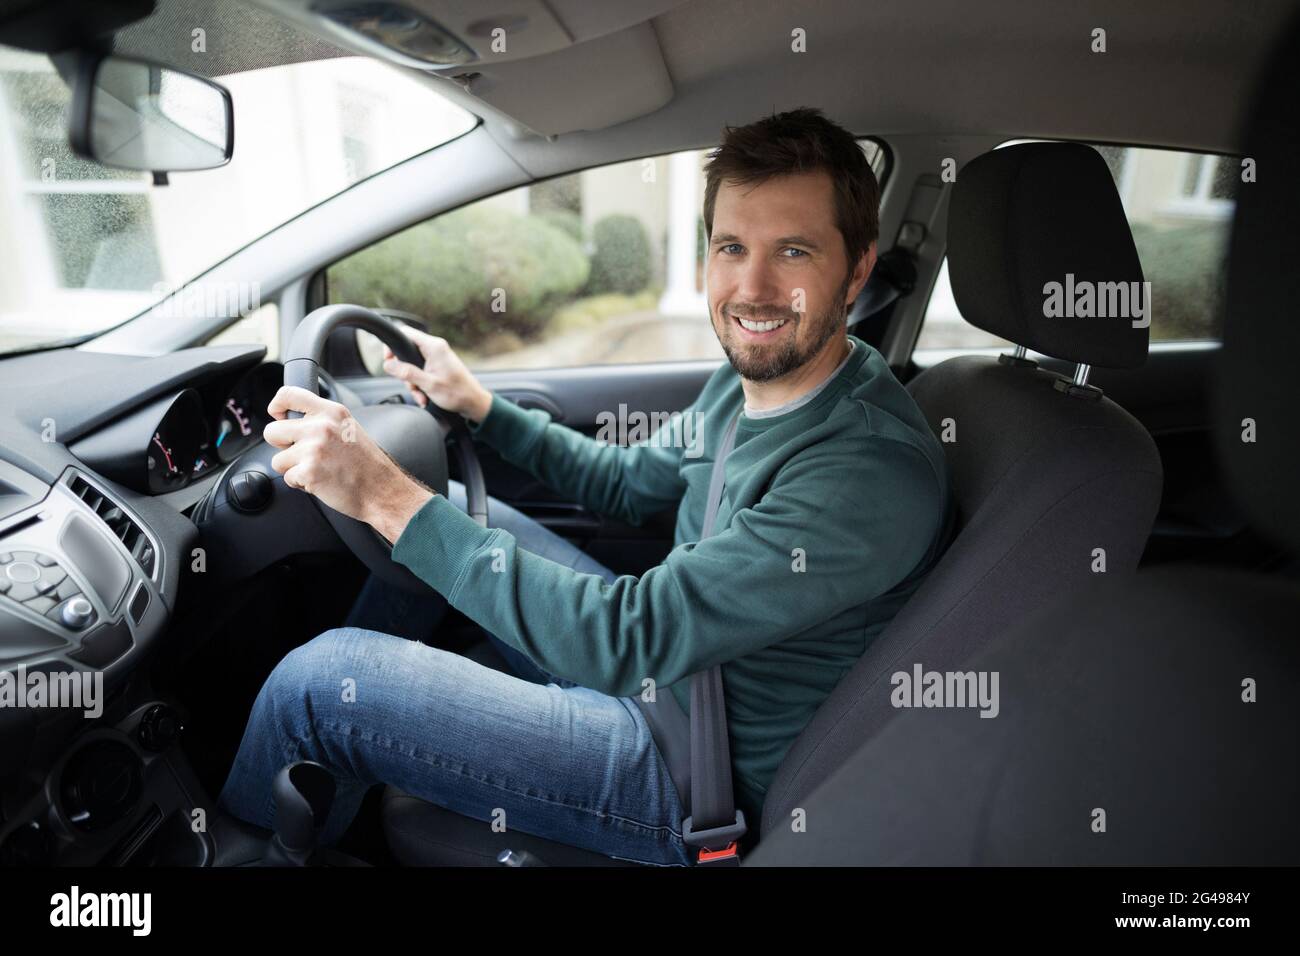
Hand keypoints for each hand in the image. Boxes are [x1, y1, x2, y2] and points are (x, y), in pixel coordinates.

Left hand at [263, 386, 433, 542]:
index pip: (288, 394)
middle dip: (283, 447)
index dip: (276, 406)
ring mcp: (314, 449)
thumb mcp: (348, 427)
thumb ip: (321, 419)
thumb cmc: (366, 463)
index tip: (278, 417)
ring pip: (277, 459)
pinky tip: (322, 481)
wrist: (382, 490)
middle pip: (272, 431)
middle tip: (305, 454)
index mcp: (331, 411)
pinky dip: (301, 484)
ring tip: (319, 469)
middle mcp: (321, 426)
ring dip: (293, 468)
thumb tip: (290, 421)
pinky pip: (287, 478)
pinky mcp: (308, 471)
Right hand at [382, 326, 491, 421]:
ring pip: (412, 365)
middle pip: (406, 352)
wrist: (473, 403)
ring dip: (412, 382)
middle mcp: (435, 348)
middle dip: (404, 372)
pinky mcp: (438, 366)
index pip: (405, 333)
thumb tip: (387, 365)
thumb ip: (407, 373)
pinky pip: (421, 371)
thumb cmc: (457, 393)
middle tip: (410, 385)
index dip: (392, 345)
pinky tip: (424, 397)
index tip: (388, 360)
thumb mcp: (428, 384)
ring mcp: (437, 357)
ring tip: (421, 395)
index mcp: (434, 347)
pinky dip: (420, 384)